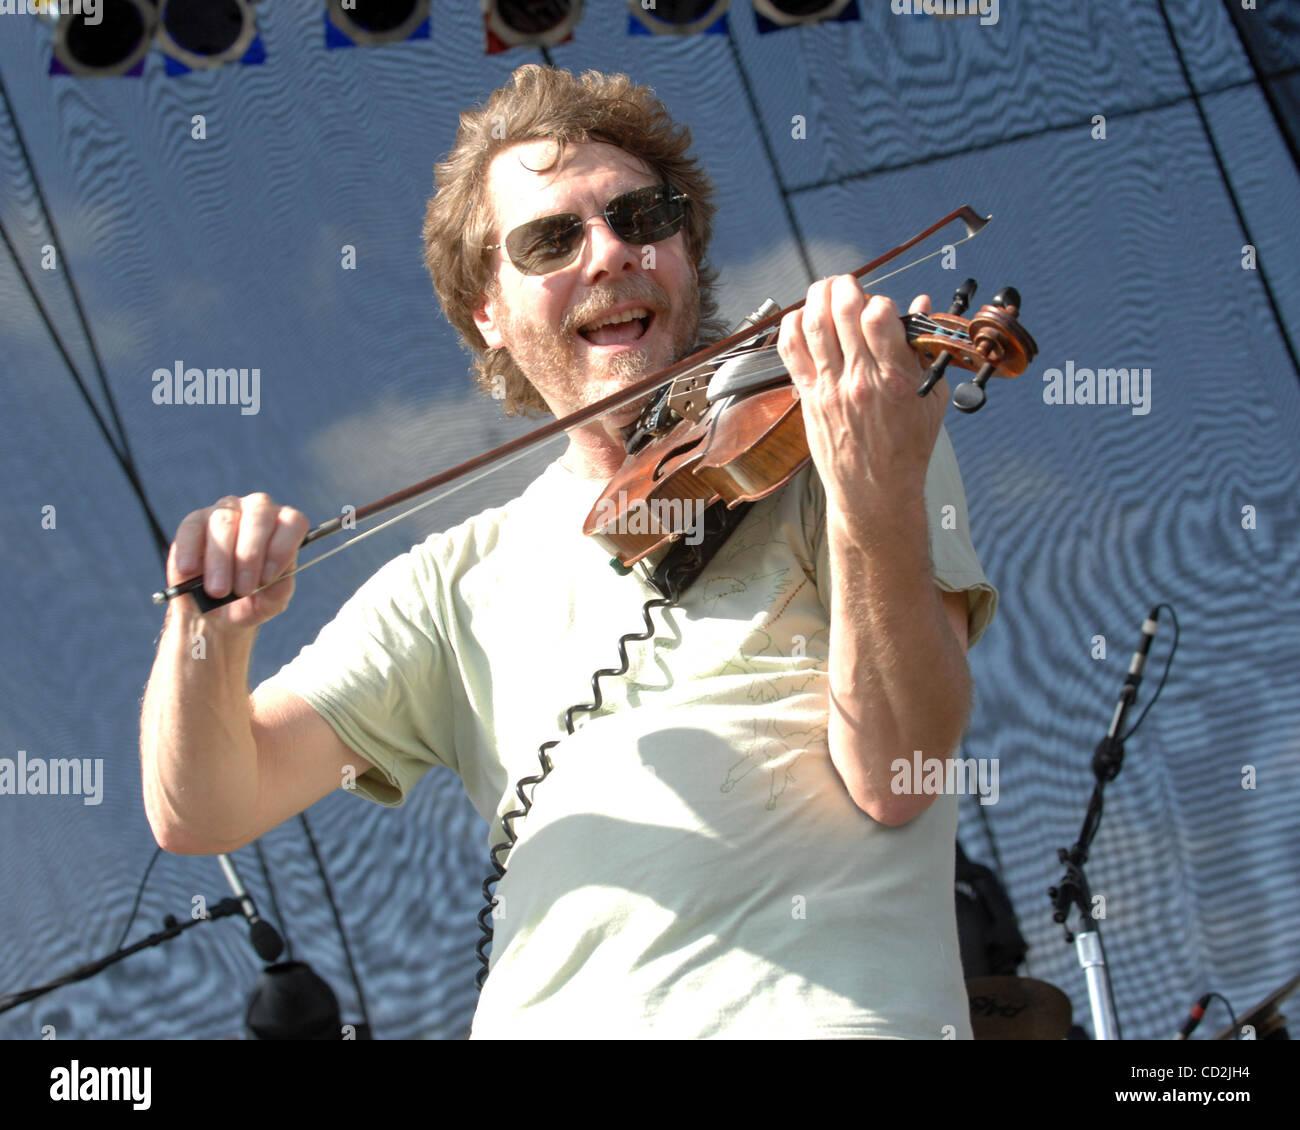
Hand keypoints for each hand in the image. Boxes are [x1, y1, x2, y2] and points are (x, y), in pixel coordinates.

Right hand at [167, 493, 308, 628]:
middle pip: (259, 514)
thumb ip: (278, 589)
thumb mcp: (270, 602)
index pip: (293, 521)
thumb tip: (270, 577)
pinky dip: (190, 550)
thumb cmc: (250, 602)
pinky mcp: (194, 522)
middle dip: (250, 555)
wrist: (215, 616)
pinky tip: (189, 571)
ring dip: (221, 559)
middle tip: (243, 589)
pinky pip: (192, 528)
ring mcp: (225, 512)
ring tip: (218, 591)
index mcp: (283, 527)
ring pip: (224, 521)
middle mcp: (257, 512)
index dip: (282, 548)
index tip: (268, 578)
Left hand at [777, 276, 944, 524]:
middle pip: (841, 313)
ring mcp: (830, 388)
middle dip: (844, 287)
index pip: (879, 318)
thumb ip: (923, 350)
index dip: (878, 300)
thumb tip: (920, 304)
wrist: (876, 491)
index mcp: (896, 379)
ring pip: (813, 325)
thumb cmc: (907, 448)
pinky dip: (792, 325)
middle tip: (848, 284)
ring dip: (817, 297)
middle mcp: (860, 380)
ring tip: (826, 290)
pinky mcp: (809, 396)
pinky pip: (791, 351)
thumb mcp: (932, 399)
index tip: (881, 307)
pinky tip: (802, 318)